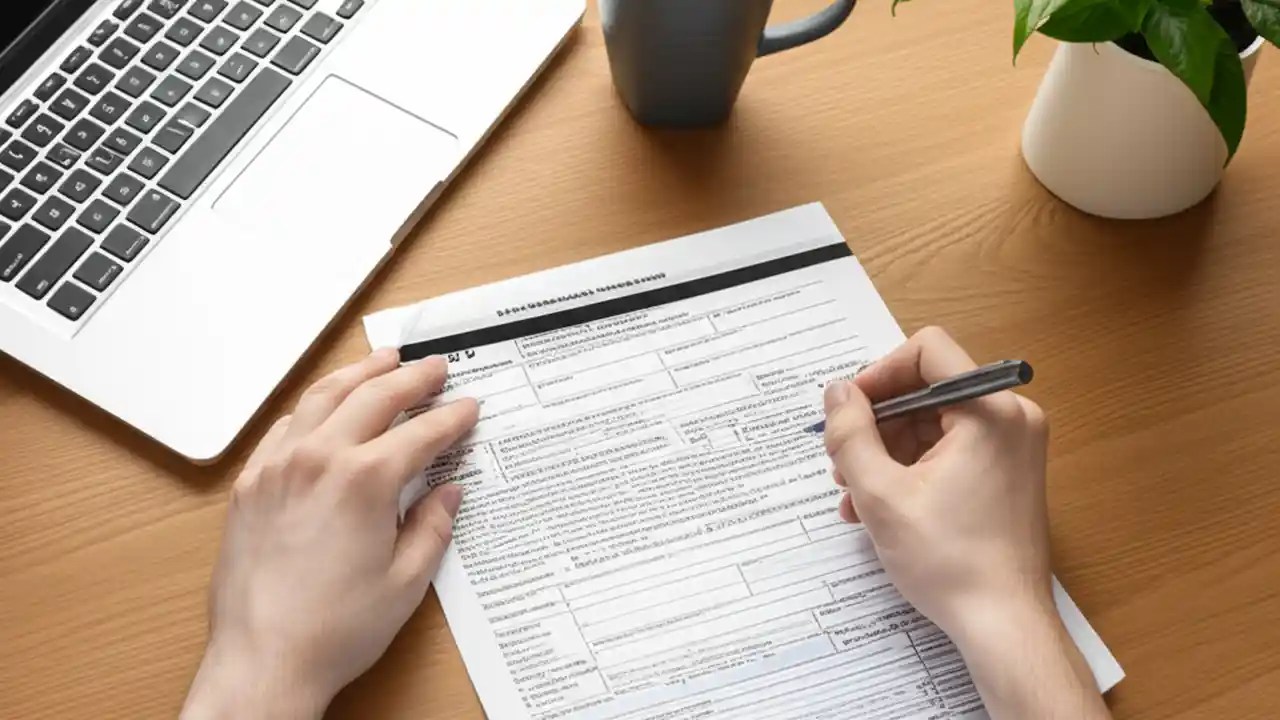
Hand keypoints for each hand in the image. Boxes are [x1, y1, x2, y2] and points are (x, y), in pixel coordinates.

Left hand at [180, 349, 478, 719]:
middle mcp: (319, 459)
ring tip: (382, 360)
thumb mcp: (406, 581)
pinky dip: (312, 405)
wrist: (263, 661)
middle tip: (434, 367)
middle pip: (373, 397)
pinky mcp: (250, 484)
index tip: (468, 407)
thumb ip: (432, 526)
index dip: (451, 417)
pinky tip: (325, 403)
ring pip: (323, 397)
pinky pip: (285, 426)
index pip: (421, 433)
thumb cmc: (335, 630)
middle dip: (411, 378)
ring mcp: (278, 467)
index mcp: (365, 481)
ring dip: (359, 374)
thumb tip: (447, 491)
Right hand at [823, 328, 1108, 718]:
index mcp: (989, 411)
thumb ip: (851, 433)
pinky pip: (949, 449)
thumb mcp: (880, 493)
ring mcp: (1013, 447)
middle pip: (926, 389)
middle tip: (841, 460)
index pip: (927, 351)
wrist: (1002, 623)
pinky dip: (911, 469)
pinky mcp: (1007, 472)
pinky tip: (878, 505)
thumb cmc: (951, 562)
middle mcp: (1011, 418)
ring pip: (932, 423)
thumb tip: (837, 393)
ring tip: (853, 493)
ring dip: (886, 452)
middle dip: (876, 423)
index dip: (878, 374)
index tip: (848, 410)